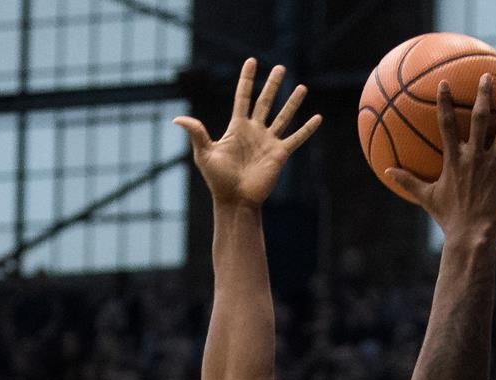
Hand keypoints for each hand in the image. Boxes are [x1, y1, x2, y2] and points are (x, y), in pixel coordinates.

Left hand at [175, 58, 322, 207]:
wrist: (235, 201)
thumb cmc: (218, 180)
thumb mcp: (204, 154)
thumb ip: (197, 133)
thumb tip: (178, 119)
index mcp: (237, 127)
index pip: (243, 97)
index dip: (247, 79)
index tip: (252, 61)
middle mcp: (254, 131)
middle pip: (265, 102)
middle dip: (273, 85)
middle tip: (280, 68)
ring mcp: (268, 142)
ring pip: (283, 117)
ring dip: (293, 102)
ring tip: (302, 86)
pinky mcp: (280, 154)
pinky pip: (296, 138)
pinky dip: (307, 129)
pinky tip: (317, 117)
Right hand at [385, 74, 495, 241]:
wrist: (471, 236)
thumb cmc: (448, 218)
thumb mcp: (426, 198)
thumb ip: (408, 181)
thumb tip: (387, 171)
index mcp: (453, 159)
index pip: (447, 124)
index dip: (444, 102)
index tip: (444, 83)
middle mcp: (474, 158)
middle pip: (479, 119)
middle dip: (483, 96)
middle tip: (486, 78)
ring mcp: (492, 166)